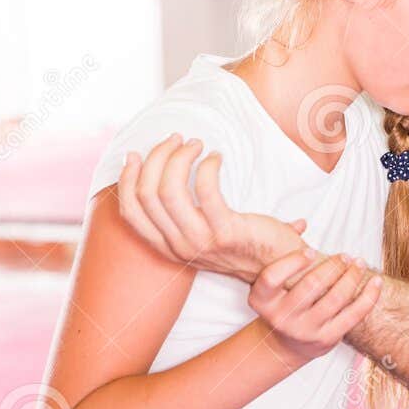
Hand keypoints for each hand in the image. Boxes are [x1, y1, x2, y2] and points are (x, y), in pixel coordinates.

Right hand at [117, 135, 307, 281]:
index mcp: (168, 247)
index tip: (136, 155)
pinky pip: (205, 189)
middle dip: (156, 158)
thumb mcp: (202, 236)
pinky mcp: (225, 231)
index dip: (127, 179)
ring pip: (168, 190)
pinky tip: (217, 157)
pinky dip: (208, 166)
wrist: (281, 268)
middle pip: (147, 194)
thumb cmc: (244, 244)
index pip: (130, 211)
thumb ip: (180, 214)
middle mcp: (178, 246)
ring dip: (178, 158)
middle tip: (175, 139)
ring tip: (195, 143)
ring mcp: (200, 241)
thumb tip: (156, 166)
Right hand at [249, 249, 382, 365]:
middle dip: (332, 266)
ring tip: (359, 263)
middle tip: (345, 255)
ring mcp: (304, 330)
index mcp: (262, 301)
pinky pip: (353, 315)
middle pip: (310, 285)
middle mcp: (281, 317)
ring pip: (335, 298)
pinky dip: (368, 296)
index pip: (271, 278)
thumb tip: (300, 224)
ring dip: (351, 277)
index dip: (292, 261)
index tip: (312, 251)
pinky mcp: (327, 339)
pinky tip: (376, 282)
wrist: (286, 344)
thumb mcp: (271, 286)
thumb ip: (284, 254)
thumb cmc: (282, 304)